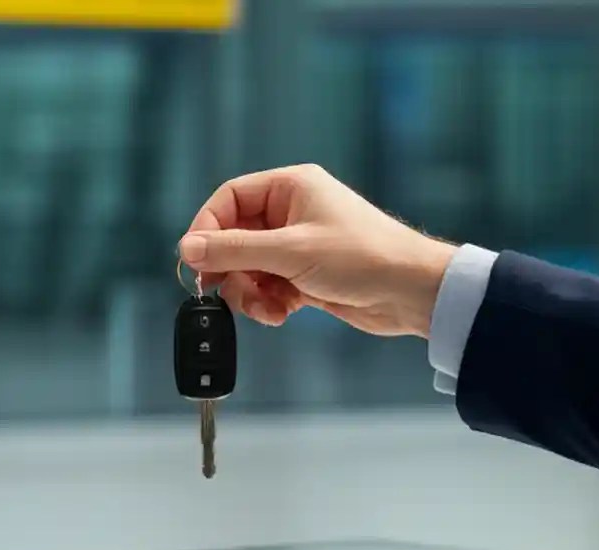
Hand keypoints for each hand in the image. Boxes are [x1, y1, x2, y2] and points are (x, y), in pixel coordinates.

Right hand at [178, 164, 457, 337]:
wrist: (411, 293)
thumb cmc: (362, 258)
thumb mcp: (290, 252)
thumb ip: (234, 250)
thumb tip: (187, 248)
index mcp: (290, 188)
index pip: (229, 198)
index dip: (207, 228)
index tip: (195, 260)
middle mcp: (291, 212)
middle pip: (235, 237)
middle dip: (231, 270)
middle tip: (226, 292)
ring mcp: (298, 245)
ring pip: (249, 267)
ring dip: (250, 293)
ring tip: (268, 309)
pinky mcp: (305, 275)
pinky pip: (268, 286)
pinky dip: (269, 303)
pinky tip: (284, 313)